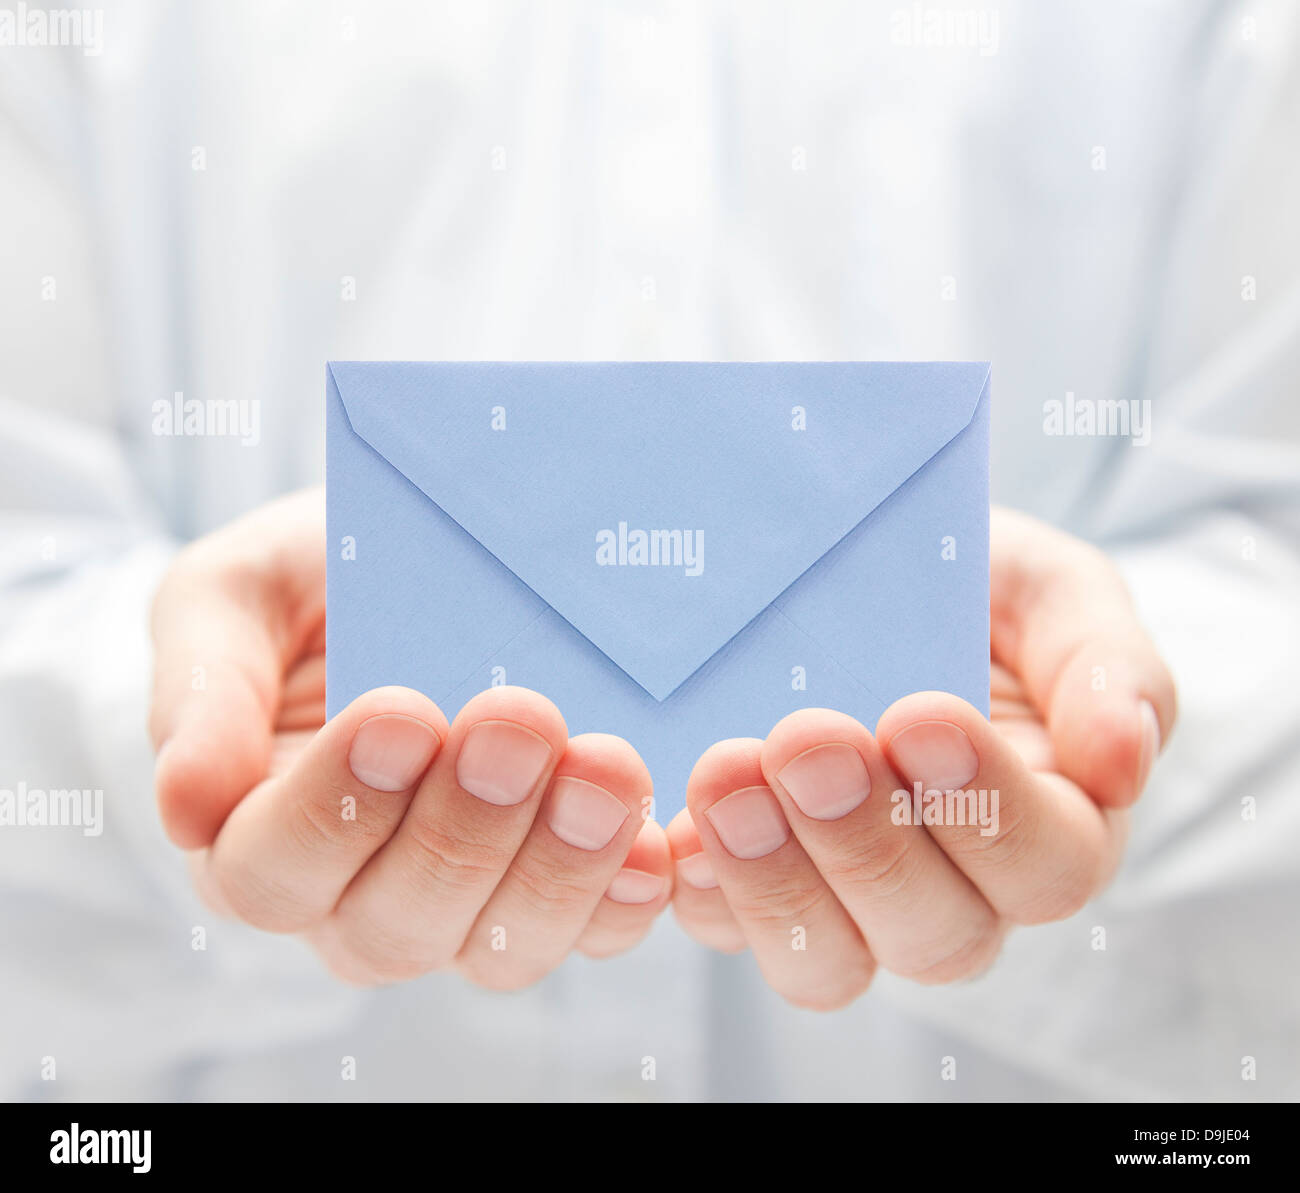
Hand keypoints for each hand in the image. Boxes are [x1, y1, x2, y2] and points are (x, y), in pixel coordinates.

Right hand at [149, 488, 671, 986]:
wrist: (419, 568)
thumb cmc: (316, 584)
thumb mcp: (233, 595)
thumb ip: (204, 686)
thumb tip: (186, 800)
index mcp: (257, 833)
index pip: (270, 868)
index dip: (333, 809)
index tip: (400, 712)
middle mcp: (357, 894)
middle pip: (395, 924)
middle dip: (465, 829)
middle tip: (521, 722)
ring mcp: (465, 902)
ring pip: (499, 948)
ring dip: (558, 867)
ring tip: (605, 769)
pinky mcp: (555, 885)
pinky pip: (591, 930)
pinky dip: (626, 897)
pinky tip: (657, 844)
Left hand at [667, 507, 1176, 1009]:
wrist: (842, 564)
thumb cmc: (960, 578)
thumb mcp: (1045, 586)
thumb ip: (1103, 662)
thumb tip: (1124, 761)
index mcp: (1046, 819)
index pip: (1049, 865)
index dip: (988, 810)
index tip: (919, 714)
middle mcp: (952, 884)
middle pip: (937, 934)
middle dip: (868, 843)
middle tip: (806, 740)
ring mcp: (844, 896)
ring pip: (831, 964)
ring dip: (776, 881)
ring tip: (726, 775)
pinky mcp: (750, 883)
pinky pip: (727, 930)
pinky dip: (701, 890)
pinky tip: (674, 827)